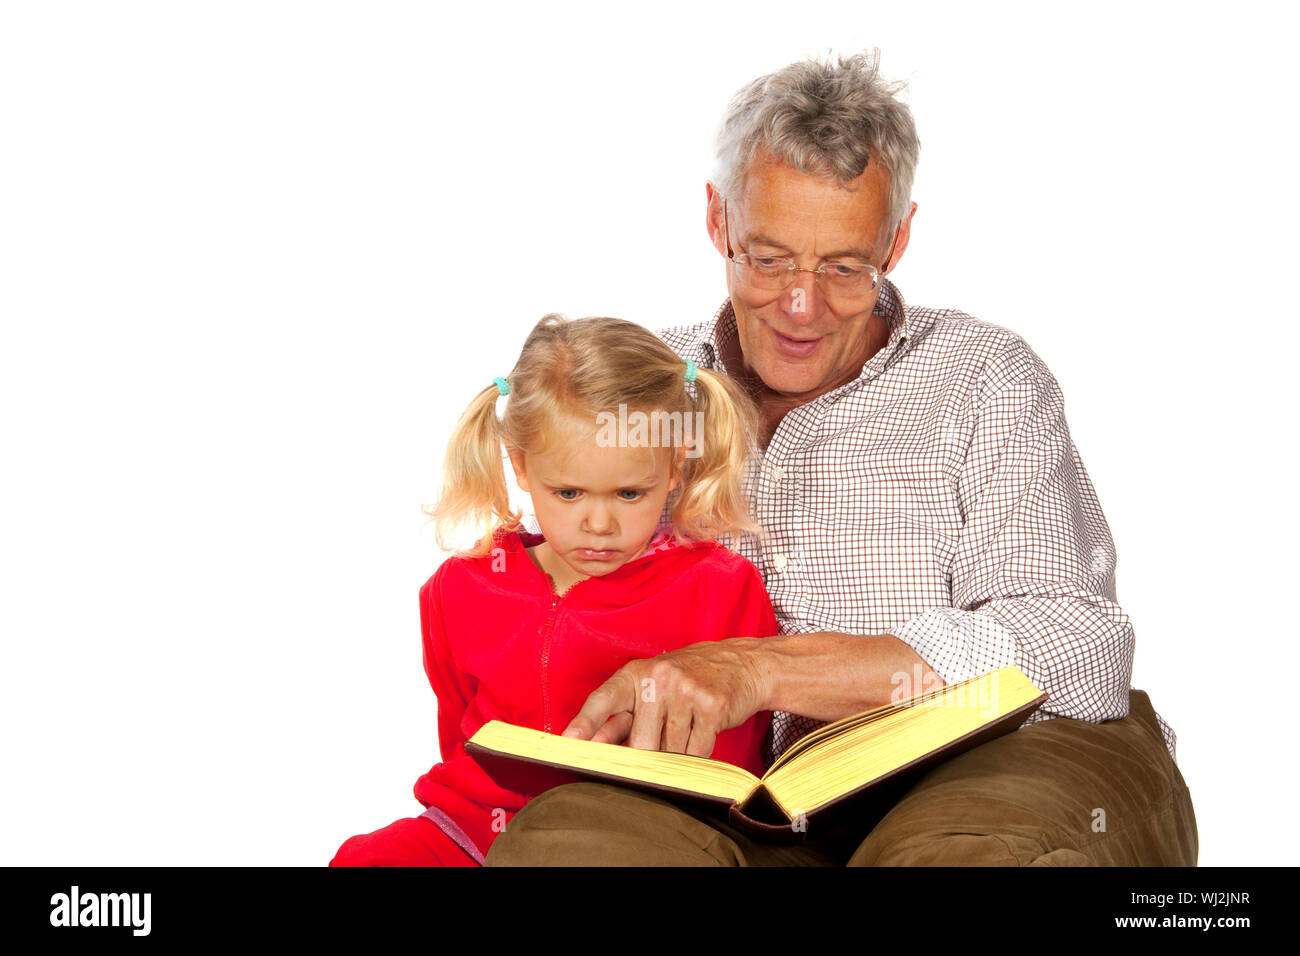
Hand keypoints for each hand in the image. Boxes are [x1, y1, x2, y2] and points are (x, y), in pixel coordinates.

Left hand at [562, 638, 767, 758]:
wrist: (740, 664)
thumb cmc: (685, 682)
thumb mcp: (648, 693)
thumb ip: (619, 721)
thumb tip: (589, 747)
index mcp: (634, 674)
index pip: (602, 701)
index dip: (584, 724)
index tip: (567, 744)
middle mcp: (657, 678)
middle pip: (641, 744)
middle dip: (651, 753)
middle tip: (664, 736)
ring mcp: (686, 690)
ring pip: (671, 751)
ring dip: (678, 752)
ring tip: (687, 727)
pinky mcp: (712, 705)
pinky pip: (697, 751)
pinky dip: (699, 753)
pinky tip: (702, 731)